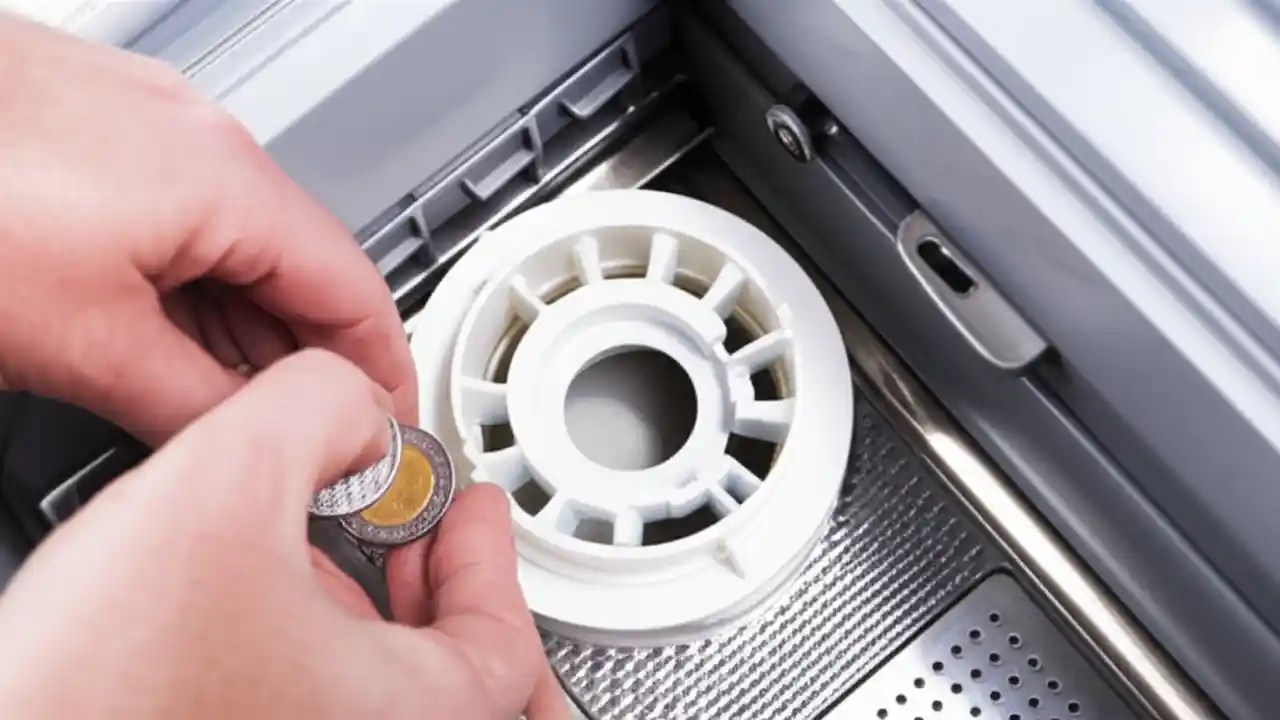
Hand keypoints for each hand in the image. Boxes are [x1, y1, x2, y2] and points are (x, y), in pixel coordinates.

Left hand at [0, 15, 415, 441]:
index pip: (357, 290)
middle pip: (303, 266)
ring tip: (232, 396)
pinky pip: (182, 218)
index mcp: (226, 182)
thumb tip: (241, 437)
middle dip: (311, 356)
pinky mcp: (97, 129)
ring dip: (246, 325)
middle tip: (308, 428)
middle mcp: (203, 139)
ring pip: (239, 244)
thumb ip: (186, 399)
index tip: (389, 425)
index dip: (383, 371)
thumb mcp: (79, 339)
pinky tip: (169, 332)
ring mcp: (149, 126)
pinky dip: (193, 284)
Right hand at [0, 352, 566, 718]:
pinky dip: (310, 649)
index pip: (507, 648)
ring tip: (329, 548)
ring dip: (369, 613)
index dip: (490, 557)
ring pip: (379, 692)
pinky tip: (258, 599)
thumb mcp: (223, 483)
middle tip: (415, 527)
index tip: (471, 508)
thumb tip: (347, 400)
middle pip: (452, 674)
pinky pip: (315, 706)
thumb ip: (312, 406)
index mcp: (405, 716)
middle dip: (433, 581)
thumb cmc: (93, 693)